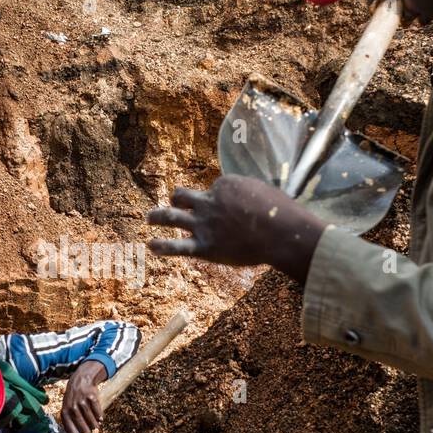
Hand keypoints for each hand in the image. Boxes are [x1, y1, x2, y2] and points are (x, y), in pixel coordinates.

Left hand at [61, 360, 107, 432]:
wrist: (81, 380)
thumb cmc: (73, 402)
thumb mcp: (68, 413)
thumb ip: (72, 432)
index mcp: (65, 412)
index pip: (71, 431)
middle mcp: (73, 407)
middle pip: (83, 428)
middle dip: (87, 432)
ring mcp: (82, 402)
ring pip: (92, 421)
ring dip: (95, 426)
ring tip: (95, 427)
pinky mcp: (92, 397)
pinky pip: (98, 412)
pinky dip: (100, 417)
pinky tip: (99, 419)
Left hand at [146, 175, 324, 283]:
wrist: (283, 234)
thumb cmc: (280, 213)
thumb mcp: (262, 190)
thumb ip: (245, 192)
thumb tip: (243, 196)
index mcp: (223, 185)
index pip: (212, 190)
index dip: (221, 199)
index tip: (235, 209)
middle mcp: (209, 202)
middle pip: (183, 196)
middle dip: (178, 199)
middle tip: (176, 202)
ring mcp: (204, 224)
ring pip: (172, 216)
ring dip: (158, 216)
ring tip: (149, 217)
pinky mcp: (205, 247)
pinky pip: (177, 247)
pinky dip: (162, 246)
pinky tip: (151, 246)